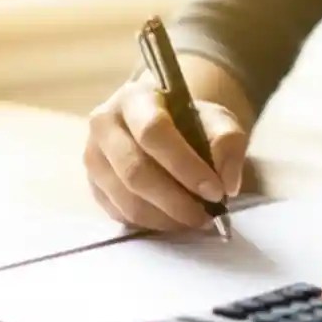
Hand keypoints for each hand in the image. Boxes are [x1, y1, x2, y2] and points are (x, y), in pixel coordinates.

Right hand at [84, 76, 247, 229]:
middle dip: (176, 201)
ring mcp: (93, 158)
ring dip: (167, 218)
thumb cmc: (187, 120)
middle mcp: (104, 125)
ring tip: (195, 219)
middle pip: (135, 171)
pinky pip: (121, 215)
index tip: (215, 191)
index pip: (153, 132)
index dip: (185, 166)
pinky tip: (175, 219)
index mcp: (134, 98)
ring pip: (127, 200)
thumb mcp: (216, 119)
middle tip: (207, 215)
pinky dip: (153, 224)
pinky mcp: (93, 186)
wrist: (160, 124)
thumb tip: (227, 183)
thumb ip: (228, 142)